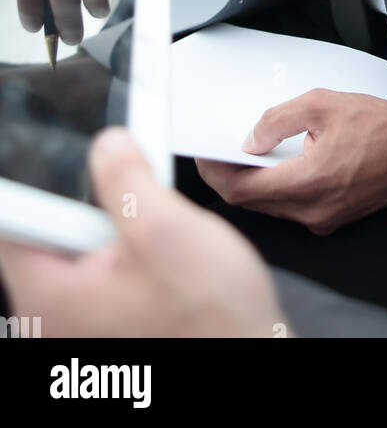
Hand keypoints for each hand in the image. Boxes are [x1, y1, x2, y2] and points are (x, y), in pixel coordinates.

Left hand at [0, 128, 287, 337]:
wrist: (248, 357)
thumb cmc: (211, 323)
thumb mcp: (167, 230)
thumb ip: (127, 179)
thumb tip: (107, 145)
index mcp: (49, 297)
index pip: (15, 222)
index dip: (46, 182)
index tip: (79, 164)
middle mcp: (53, 317)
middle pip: (54, 231)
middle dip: (97, 207)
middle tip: (141, 211)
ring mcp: (79, 325)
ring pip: (84, 250)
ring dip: (121, 232)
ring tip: (158, 246)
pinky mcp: (105, 326)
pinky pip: (102, 273)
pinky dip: (130, 256)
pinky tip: (163, 265)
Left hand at [196, 91, 386, 235]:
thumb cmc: (380, 125)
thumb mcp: (322, 104)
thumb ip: (278, 120)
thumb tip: (250, 139)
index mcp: (308, 183)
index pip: (242, 190)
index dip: (216, 172)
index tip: (205, 154)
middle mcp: (313, 211)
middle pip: (253, 201)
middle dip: (231, 175)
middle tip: (220, 149)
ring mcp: (323, 219)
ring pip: (271, 206)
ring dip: (254, 182)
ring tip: (249, 153)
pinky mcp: (332, 218)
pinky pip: (292, 207)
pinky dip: (277, 187)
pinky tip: (278, 164)